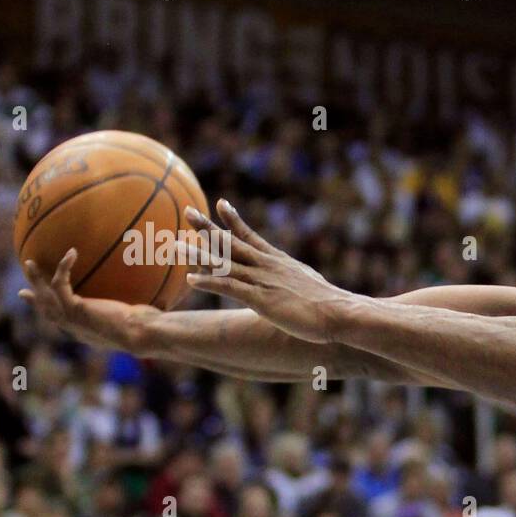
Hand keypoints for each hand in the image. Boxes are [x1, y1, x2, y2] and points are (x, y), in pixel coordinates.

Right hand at [18, 250, 149, 350]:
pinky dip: (62, 267)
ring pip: (45, 298)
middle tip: (23, 293)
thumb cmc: (148, 329)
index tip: (49, 311)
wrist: (143, 335)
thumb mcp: (138, 320)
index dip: (54, 316)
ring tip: (29, 263)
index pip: (65, 324)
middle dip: (35, 303)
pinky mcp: (74, 309)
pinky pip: (59, 283)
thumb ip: (137, 313)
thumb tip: (160, 301)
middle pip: (47, 314)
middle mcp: (76, 329)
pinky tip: (71, 253)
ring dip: (35, 280)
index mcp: (87, 333)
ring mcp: (72, 320)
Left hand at [186, 200, 351, 343]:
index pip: (251, 236)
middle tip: (187, 212)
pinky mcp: (262, 299)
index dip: (234, 220)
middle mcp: (267, 266)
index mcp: (279, 262)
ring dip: (198, 253)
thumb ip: (299, 284)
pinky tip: (190, 280)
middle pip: (231, 243)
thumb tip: (302, 286)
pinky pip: (229, 287)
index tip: (220, 204)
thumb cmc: (331, 306)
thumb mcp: (311, 288)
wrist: (340, 312)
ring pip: (224, 262)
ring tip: (175, 245)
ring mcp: (263, 281)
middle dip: (207, 227)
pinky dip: (209, 281)